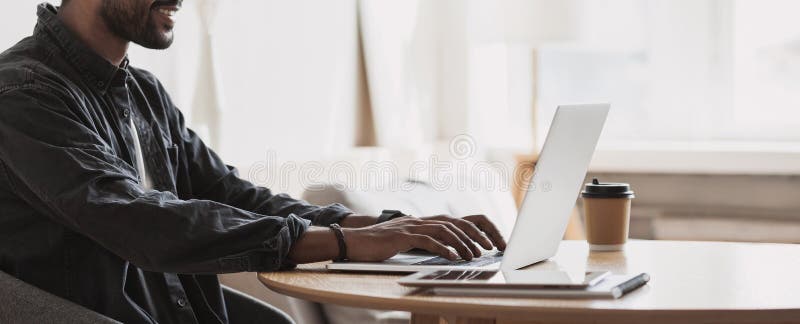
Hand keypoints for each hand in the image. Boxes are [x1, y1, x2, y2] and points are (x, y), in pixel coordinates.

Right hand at [343, 214, 505, 261]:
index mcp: (421, 221)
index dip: (472, 228)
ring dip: (462, 243)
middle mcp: (418, 220)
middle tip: (489, 248)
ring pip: (444, 230)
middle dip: (475, 235)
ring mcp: (410, 227)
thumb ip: (420, 241)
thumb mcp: (403, 241)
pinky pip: (427, 241)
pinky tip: (453, 258)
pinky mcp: (402, 237)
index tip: (487, 240)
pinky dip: (443, 249)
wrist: (352, 242)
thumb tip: (443, 250)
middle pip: (454, 222)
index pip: (453, 220)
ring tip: (474, 255)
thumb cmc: (377, 245)